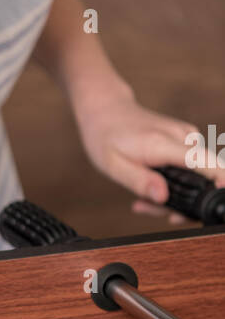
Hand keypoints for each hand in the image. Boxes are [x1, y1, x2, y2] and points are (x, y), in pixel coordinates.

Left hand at [73, 83, 224, 222]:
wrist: (107, 111)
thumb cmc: (106, 137)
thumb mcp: (113, 166)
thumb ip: (140, 182)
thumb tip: (163, 198)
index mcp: (163, 143)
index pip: (202, 161)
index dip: (218, 178)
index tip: (222, 194)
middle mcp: (182, 137)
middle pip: (202, 177)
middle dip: (180, 203)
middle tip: (146, 208)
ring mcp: (187, 136)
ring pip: (196, 175)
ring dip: (173, 195)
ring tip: (143, 201)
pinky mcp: (188, 140)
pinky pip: (191, 167)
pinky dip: (174, 182)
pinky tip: (152, 187)